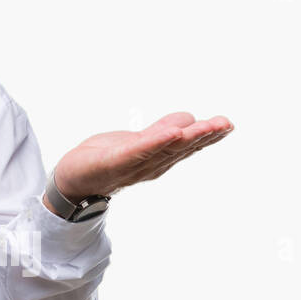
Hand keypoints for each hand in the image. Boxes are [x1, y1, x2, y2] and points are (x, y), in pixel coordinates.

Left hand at [50, 112, 233, 204]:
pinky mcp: (115, 162)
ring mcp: (134, 165)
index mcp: (157, 158)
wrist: (72, 179)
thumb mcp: (138, 142)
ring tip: (206, 126)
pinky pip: (139, 151)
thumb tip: (188, 120)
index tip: (228, 125)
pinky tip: (171, 133)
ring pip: (165, 149)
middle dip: (204, 136)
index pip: (186, 145)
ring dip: (187, 137)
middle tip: (226, 124)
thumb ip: (161, 132)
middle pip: (181, 148)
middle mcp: (151, 164)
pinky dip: (156, 142)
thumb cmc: (106, 160)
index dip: (207, 136)